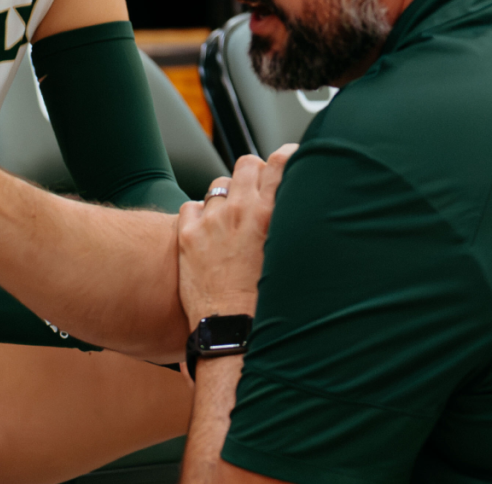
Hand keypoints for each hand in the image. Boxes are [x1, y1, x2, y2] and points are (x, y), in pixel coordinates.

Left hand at [177, 146, 294, 330]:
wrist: (235, 333)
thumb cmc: (271, 304)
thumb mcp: (294, 259)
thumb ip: (295, 228)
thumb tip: (303, 213)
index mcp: (271, 215)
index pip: (280, 162)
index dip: (286, 156)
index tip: (289, 159)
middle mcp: (240, 211)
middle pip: (246, 165)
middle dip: (254, 174)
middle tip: (257, 193)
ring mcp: (211, 221)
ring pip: (218, 185)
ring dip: (227, 197)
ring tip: (233, 221)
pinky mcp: (188, 235)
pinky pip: (191, 206)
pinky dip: (199, 216)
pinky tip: (208, 235)